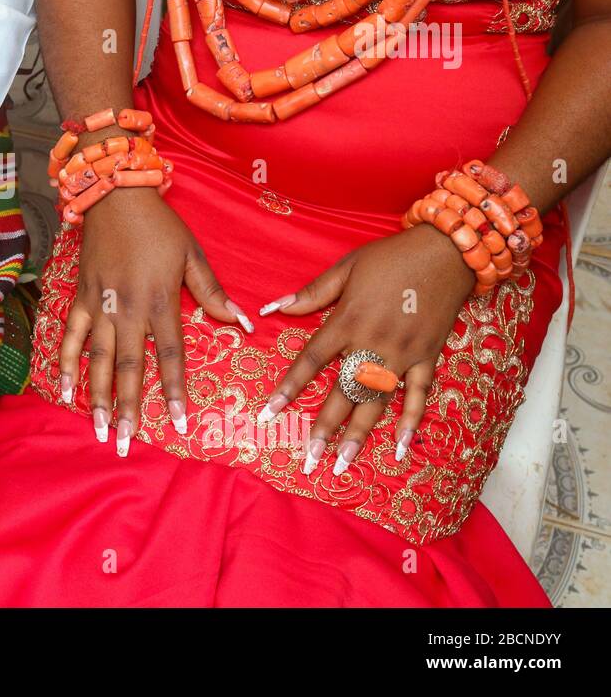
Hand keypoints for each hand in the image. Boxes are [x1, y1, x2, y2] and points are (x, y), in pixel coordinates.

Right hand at [60, 156, 250, 456]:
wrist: (114, 194)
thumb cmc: (159, 225)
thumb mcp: (192, 254)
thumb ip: (212, 293)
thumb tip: (242, 322)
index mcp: (160, 301)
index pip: (169, 356)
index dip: (173, 391)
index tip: (178, 423)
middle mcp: (128, 310)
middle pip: (128, 369)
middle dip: (129, 409)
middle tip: (125, 444)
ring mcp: (99, 306)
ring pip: (96, 360)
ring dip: (97, 397)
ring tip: (98, 429)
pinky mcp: (80, 298)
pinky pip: (70, 336)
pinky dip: (65, 364)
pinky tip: (63, 392)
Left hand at [258, 223, 475, 473]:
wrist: (446, 251)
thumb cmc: (390, 257)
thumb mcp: (346, 268)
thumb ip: (311, 293)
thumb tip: (275, 308)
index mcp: (347, 321)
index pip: (311, 361)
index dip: (289, 388)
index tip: (270, 413)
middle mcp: (373, 343)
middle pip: (343, 392)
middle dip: (324, 427)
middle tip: (309, 458)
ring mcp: (403, 353)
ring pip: (377, 401)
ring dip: (360, 434)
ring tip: (343, 464)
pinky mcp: (428, 357)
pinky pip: (419, 395)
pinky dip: (411, 421)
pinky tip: (400, 447)